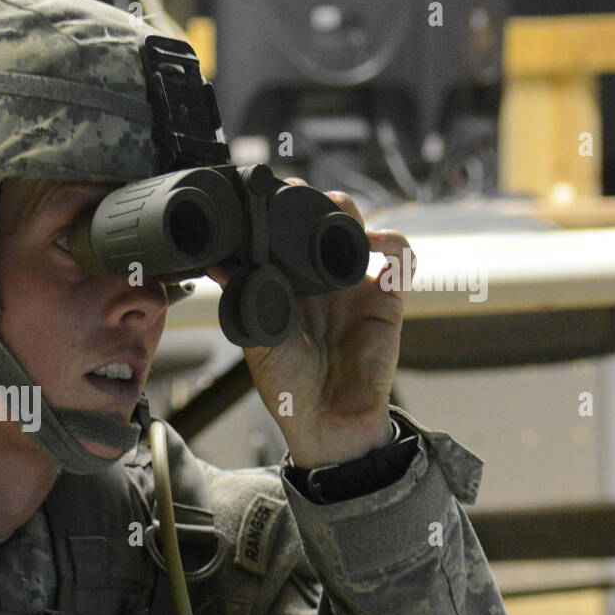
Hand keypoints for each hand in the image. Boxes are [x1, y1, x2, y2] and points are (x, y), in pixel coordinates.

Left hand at [207, 181, 410, 467]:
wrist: (328, 420)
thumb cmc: (288, 384)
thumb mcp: (256, 337)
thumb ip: (244, 297)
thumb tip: (217, 263)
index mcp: (284, 280)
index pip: (280, 230)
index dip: (272, 208)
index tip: (258, 194)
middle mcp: (317, 275)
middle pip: (316, 215)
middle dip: (305, 198)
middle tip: (290, 196)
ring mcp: (352, 280)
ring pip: (353, 222)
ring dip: (341, 210)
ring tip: (327, 215)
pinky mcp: (386, 294)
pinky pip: (398, 255)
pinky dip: (388, 239)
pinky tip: (370, 242)